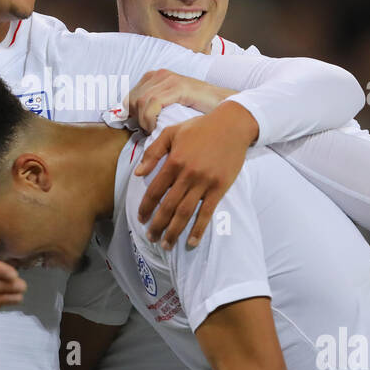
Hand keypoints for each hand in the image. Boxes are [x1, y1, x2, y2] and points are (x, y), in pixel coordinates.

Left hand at [123, 69, 236, 132]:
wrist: (226, 104)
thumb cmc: (200, 109)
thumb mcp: (170, 105)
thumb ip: (152, 107)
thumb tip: (130, 118)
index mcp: (156, 76)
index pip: (129, 95)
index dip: (129, 114)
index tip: (137, 128)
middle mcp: (161, 74)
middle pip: (132, 98)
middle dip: (136, 118)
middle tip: (148, 130)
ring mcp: (169, 78)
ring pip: (140, 101)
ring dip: (144, 120)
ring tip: (154, 130)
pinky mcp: (178, 86)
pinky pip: (152, 103)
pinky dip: (150, 118)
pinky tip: (156, 127)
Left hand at [134, 101, 258, 248]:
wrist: (232, 125)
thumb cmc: (200, 127)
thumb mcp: (171, 132)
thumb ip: (153, 152)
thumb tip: (138, 173)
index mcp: (174, 161)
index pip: (155, 190)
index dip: (146, 207)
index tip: (140, 219)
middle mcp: (187, 174)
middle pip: (168, 206)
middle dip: (157, 225)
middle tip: (151, 238)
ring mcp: (204, 182)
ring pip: (185, 212)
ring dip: (174, 231)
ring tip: (166, 244)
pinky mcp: (219, 187)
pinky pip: (207, 212)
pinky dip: (199, 228)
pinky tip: (192, 241)